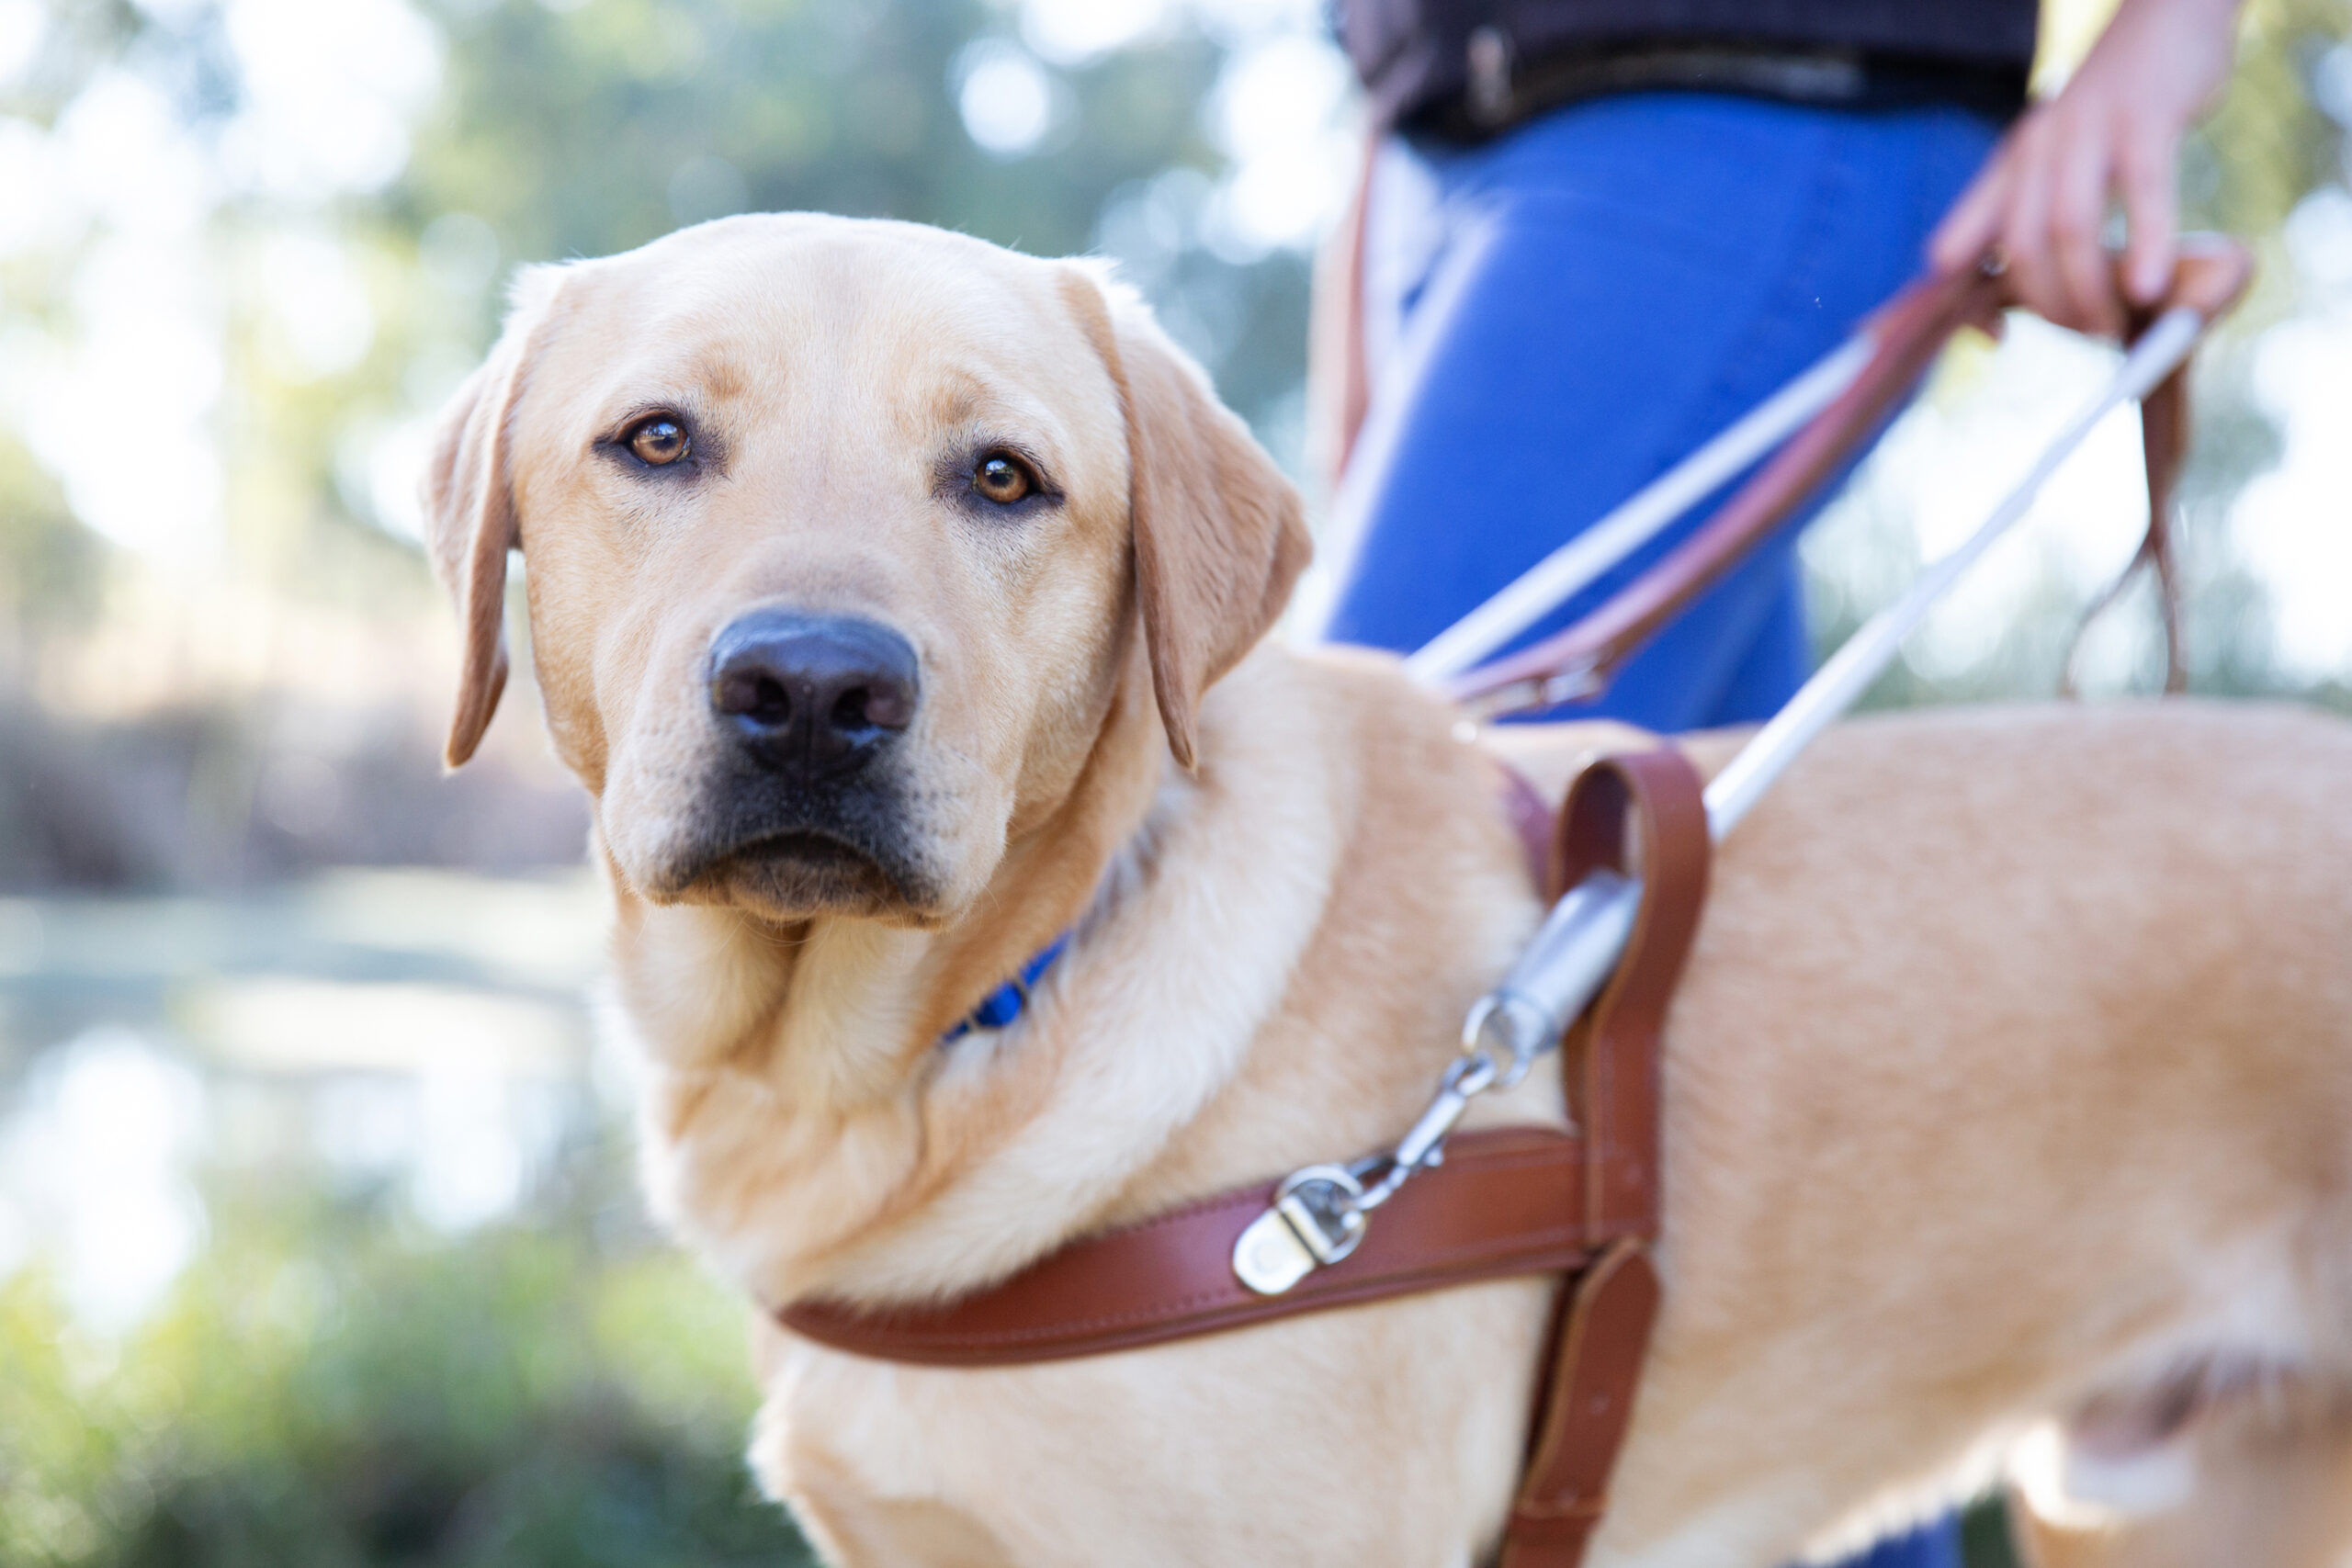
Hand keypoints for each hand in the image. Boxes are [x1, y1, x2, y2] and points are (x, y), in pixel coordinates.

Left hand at [1928, 0, 2241, 335]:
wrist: (2168, 14)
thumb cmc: (2116, 107)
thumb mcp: (2056, 160)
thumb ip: (2036, 223)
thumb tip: (2015, 310)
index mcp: (2009, 168)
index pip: (1958, 243)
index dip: (1961, 300)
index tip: (1993, 340)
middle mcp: (2036, 149)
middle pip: (2019, 246)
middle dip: (2048, 303)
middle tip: (2088, 334)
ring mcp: (2089, 131)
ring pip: (2069, 226)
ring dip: (2087, 288)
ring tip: (2114, 325)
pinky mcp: (2146, 118)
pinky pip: (2144, 191)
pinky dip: (2146, 246)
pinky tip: (2148, 288)